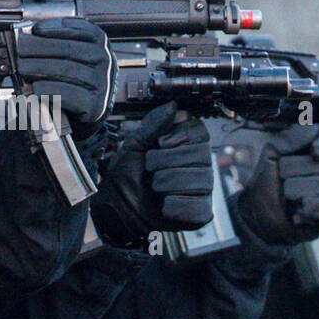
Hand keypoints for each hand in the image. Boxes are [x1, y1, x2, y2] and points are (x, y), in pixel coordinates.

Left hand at [14, 17, 115, 139]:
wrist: (89, 112)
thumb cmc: (77, 80)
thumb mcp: (74, 57)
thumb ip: (58, 44)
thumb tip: (30, 36)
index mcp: (101, 44)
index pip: (80, 29)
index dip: (56, 27)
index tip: (35, 29)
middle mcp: (105, 61)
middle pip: (70, 49)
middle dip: (40, 47)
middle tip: (20, 48)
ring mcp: (103, 83)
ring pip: (67, 70)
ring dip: (40, 67)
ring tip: (22, 67)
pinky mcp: (95, 104)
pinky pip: (68, 94)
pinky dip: (49, 89)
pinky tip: (35, 87)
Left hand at [89, 103, 213, 246]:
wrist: (116, 207)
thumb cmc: (126, 176)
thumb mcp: (135, 145)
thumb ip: (154, 125)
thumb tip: (172, 106)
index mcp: (186, 147)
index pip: (200, 131)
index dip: (180, 137)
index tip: (161, 143)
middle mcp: (199, 166)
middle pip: (202, 154)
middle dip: (168, 162)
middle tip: (151, 169)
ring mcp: (202, 190)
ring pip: (201, 180)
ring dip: (169, 184)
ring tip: (155, 188)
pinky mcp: (200, 213)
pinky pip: (199, 207)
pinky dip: (175, 206)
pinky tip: (164, 205)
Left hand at [236, 124, 318, 245]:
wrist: (259, 214)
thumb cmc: (268, 183)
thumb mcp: (270, 155)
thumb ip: (287, 139)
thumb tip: (312, 128)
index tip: (316, 151)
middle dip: (295, 176)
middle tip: (285, 184)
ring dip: (297, 196)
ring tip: (290, 200)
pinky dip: (309, 213)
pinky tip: (299, 214)